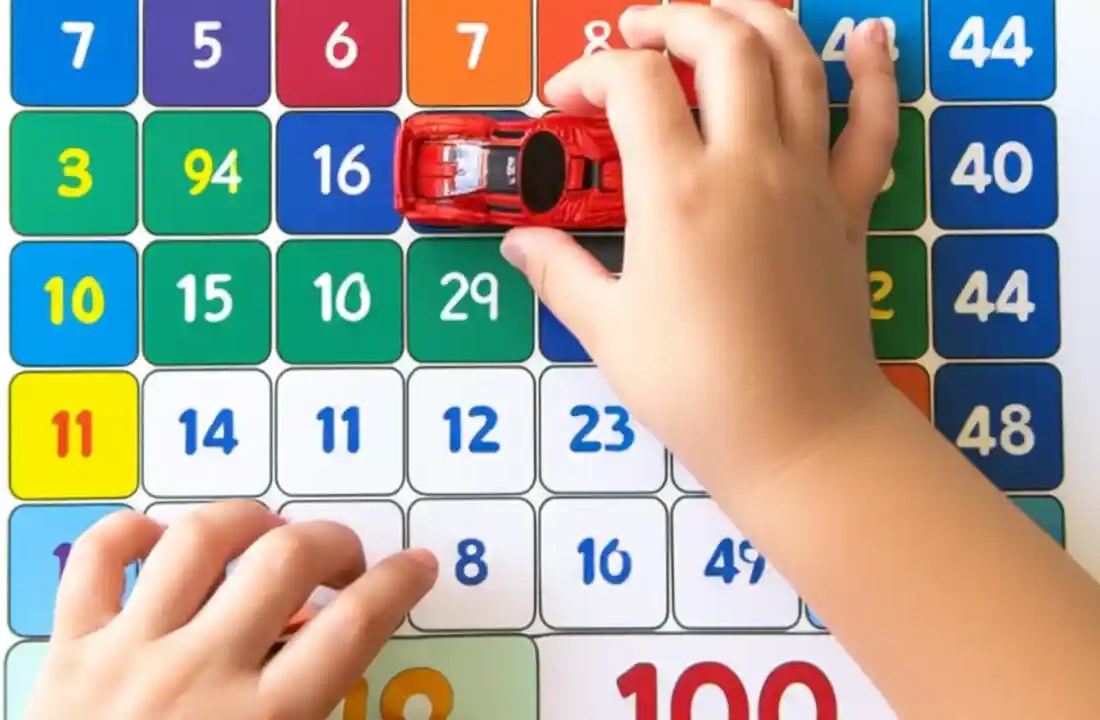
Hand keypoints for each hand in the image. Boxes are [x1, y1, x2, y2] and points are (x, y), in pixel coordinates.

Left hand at [24, 501, 437, 719]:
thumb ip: (307, 716)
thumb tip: (330, 656)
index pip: (353, 627)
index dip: (397, 585)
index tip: (414, 568)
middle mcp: (200, 675)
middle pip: (286, 560)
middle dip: (332, 542)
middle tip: (339, 562)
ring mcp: (129, 653)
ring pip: (199, 540)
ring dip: (246, 521)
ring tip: (264, 535)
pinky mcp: (69, 650)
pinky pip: (95, 559)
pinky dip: (128, 532)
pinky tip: (158, 541)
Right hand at [502, 0, 899, 494]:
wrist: (798, 434)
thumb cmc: (701, 389)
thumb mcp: (608, 330)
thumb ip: (559, 271)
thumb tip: (522, 242)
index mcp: (677, 194)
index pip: (632, 85)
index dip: (589, 73)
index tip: (565, 100)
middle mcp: (747, 168)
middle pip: (721, 43)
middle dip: (674, 18)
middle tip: (638, 32)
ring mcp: (805, 181)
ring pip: (795, 60)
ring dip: (756, 17)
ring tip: (721, 11)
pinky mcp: (847, 208)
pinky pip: (874, 124)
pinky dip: (874, 72)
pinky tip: (870, 40)